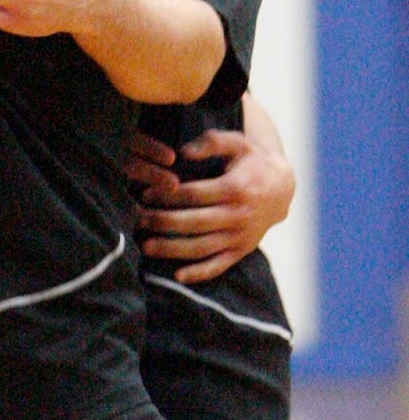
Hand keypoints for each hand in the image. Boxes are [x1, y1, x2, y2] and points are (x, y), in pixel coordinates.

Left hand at [136, 128, 295, 283]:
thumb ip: (210, 142)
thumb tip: (182, 152)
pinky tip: (177, 276)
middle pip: (194, 222)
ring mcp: (240, 236)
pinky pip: (219, 265)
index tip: (144, 194)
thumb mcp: (237, 142)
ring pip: (203, 247)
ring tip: (146, 246)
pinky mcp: (242, 250)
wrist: (282, 188)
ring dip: (172, 249)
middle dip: (162, 222)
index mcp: (235, 188)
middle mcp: (238, 215)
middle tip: (138, 220)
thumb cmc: (251, 161)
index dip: (166, 195)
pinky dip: (199, 274)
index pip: (193, 194)